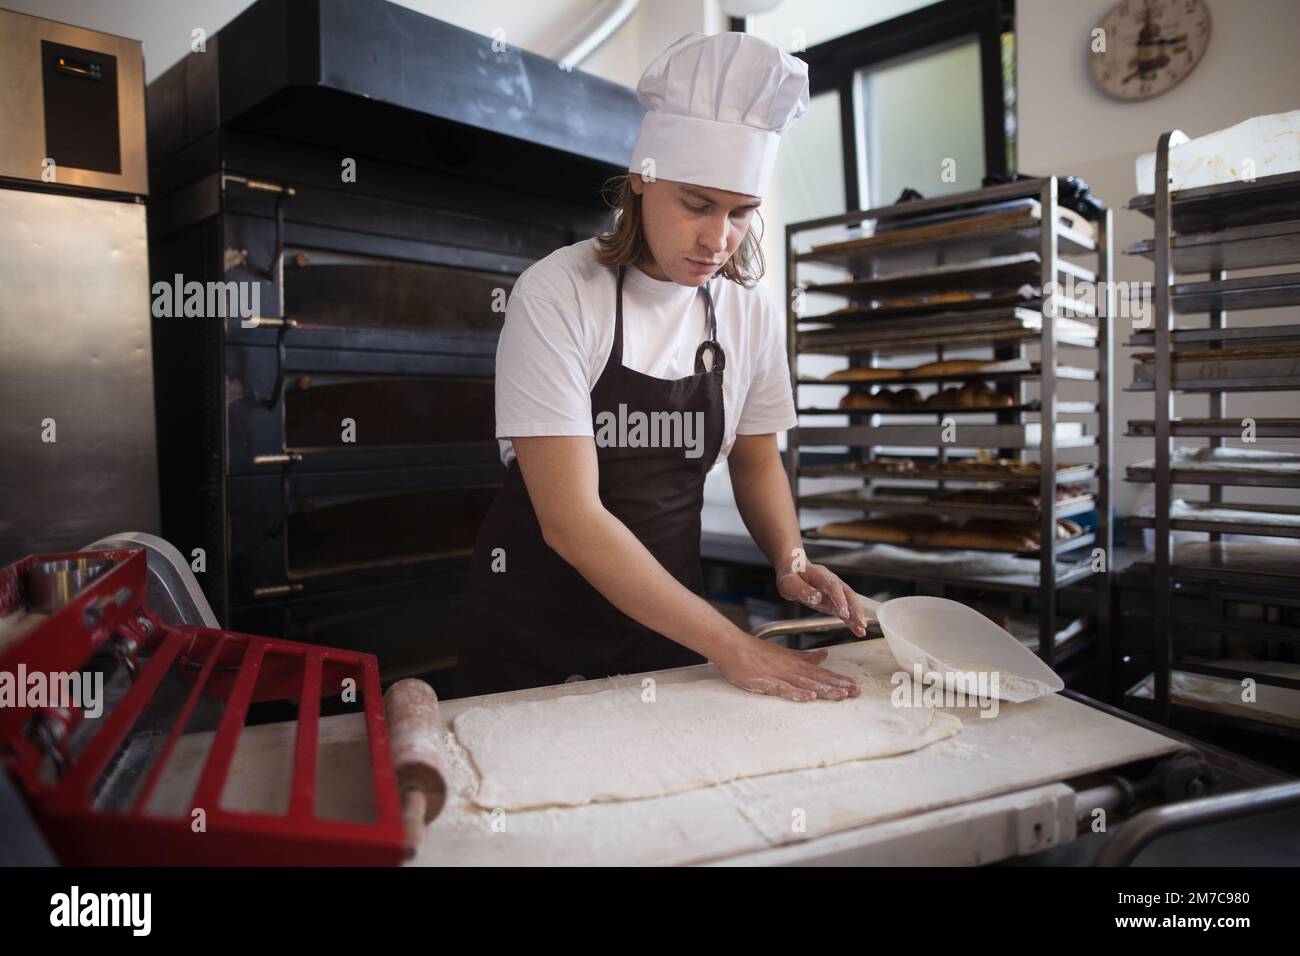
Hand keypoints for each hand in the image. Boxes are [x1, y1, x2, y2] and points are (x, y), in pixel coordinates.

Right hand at [714, 637, 859, 701]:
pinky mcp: (765, 682)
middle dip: (838, 686)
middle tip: (856, 692)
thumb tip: (824, 656)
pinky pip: (783, 689)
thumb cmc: (756, 651)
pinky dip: (796, 693)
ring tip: (841, 695)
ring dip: (824, 690)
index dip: (839, 680)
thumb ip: (805, 657)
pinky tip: (809, 696)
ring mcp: (778, 675)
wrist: (732, 646)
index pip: (821, 673)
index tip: (855, 686)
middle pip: (818, 679)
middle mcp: (791, 669)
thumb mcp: (785, 653)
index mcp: (796, 663)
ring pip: (805, 684)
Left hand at [776, 561, 869, 637]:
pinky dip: (852, 620)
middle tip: (860, 623)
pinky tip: (858, 630)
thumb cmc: (791, 577)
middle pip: (847, 593)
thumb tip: (817, 598)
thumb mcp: (789, 583)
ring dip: (857, 615)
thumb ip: (802, 590)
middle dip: (855, 608)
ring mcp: (835, 590)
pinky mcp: (834, 600)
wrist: (793, 571)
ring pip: (850, 601)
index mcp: (819, 574)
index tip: (844, 612)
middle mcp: (831, 581)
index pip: (833, 586)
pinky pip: (845, 609)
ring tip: (862, 629)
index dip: (839, 599)